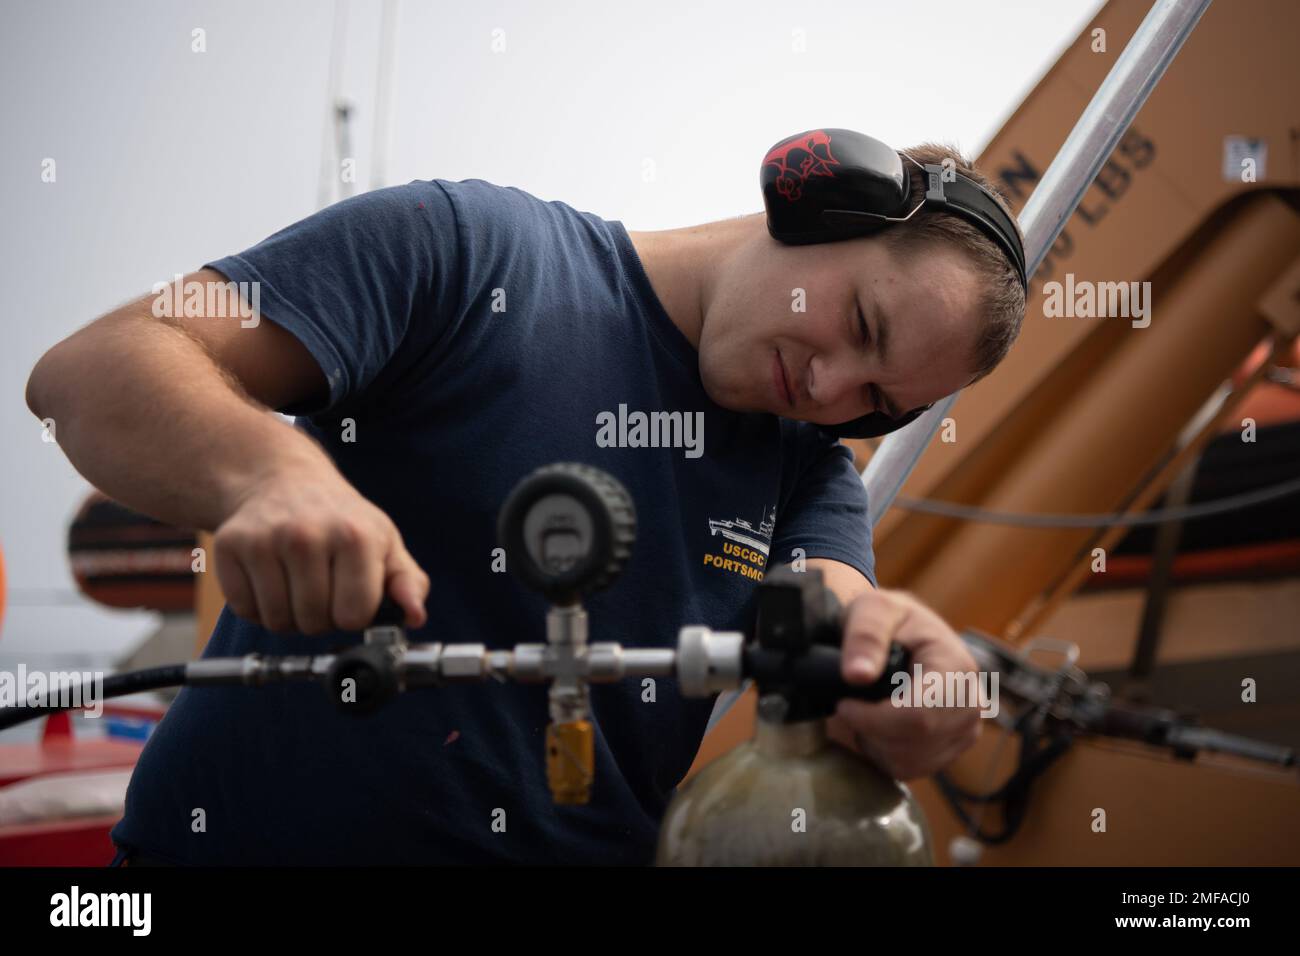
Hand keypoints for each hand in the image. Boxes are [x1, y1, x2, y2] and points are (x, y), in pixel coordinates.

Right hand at [212, 467, 428, 633]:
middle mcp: (308, 535)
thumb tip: (416, 615)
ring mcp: (265, 539)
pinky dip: (257, 606)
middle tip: (322, 587)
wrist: (283, 480)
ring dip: (289, 615)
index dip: (354, 614)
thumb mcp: (384, 542)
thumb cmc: (341, 519)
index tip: (351, 594)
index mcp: (355, 536)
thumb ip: (407, 582)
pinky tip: (270, 578)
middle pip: (314, 623)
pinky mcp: (230, 545)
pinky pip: (245, 609)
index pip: (354, 616)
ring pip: (278, 621)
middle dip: (321, 617)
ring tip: (297, 583)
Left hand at [828, 588, 981, 779]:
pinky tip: (878, 725)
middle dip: (872, 729)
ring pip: (908, 763)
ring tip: (868, 708)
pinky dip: (884, 753)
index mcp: (958, 668)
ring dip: (875, 742)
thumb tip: (858, 675)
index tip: (844, 703)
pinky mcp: (950, 749)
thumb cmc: (888, 619)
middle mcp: (971, 705)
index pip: (920, 717)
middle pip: (913, 744)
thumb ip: (864, 635)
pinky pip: (908, 770)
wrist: (901, 633)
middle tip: (853, 703)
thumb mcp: (873, 608)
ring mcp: (964, 731)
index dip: (874, 718)